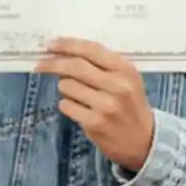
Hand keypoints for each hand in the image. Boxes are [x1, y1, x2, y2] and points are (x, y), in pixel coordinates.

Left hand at [35, 37, 155, 172]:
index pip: (91, 49)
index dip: (67, 45)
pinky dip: (67, 105)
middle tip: (40, 65)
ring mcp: (106, 105)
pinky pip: (67, 106)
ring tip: (77, 94)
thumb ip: (101, 65)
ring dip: (64, 88)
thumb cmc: (130, 105)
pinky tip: (80, 109)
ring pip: (67, 86)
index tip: (50, 44)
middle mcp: (118, 86)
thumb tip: (64, 52)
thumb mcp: (126, 79)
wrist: (144, 141)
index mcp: (125, 70)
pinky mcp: (95, 123)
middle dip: (53, 63)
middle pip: (75, 66)